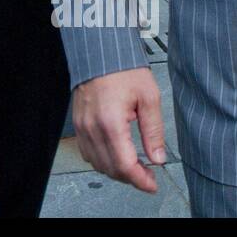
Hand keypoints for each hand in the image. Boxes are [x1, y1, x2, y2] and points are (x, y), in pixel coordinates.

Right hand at [71, 67, 165, 193]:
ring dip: (116, 170)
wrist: (100, 52)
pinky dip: (101, 160)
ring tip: (133, 166)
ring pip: (97, 164)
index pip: (125, 165)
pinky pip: (87, 152)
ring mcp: (82, 126)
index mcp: (111, 122)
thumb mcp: (149, 97)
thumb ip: (154, 131)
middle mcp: (92, 127)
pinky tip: (115, 155)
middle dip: (131, 178)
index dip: (141, 180)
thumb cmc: (122, 69)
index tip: (152, 184)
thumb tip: (158, 157)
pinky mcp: (78, 123)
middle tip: (148, 175)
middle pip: (110, 168)